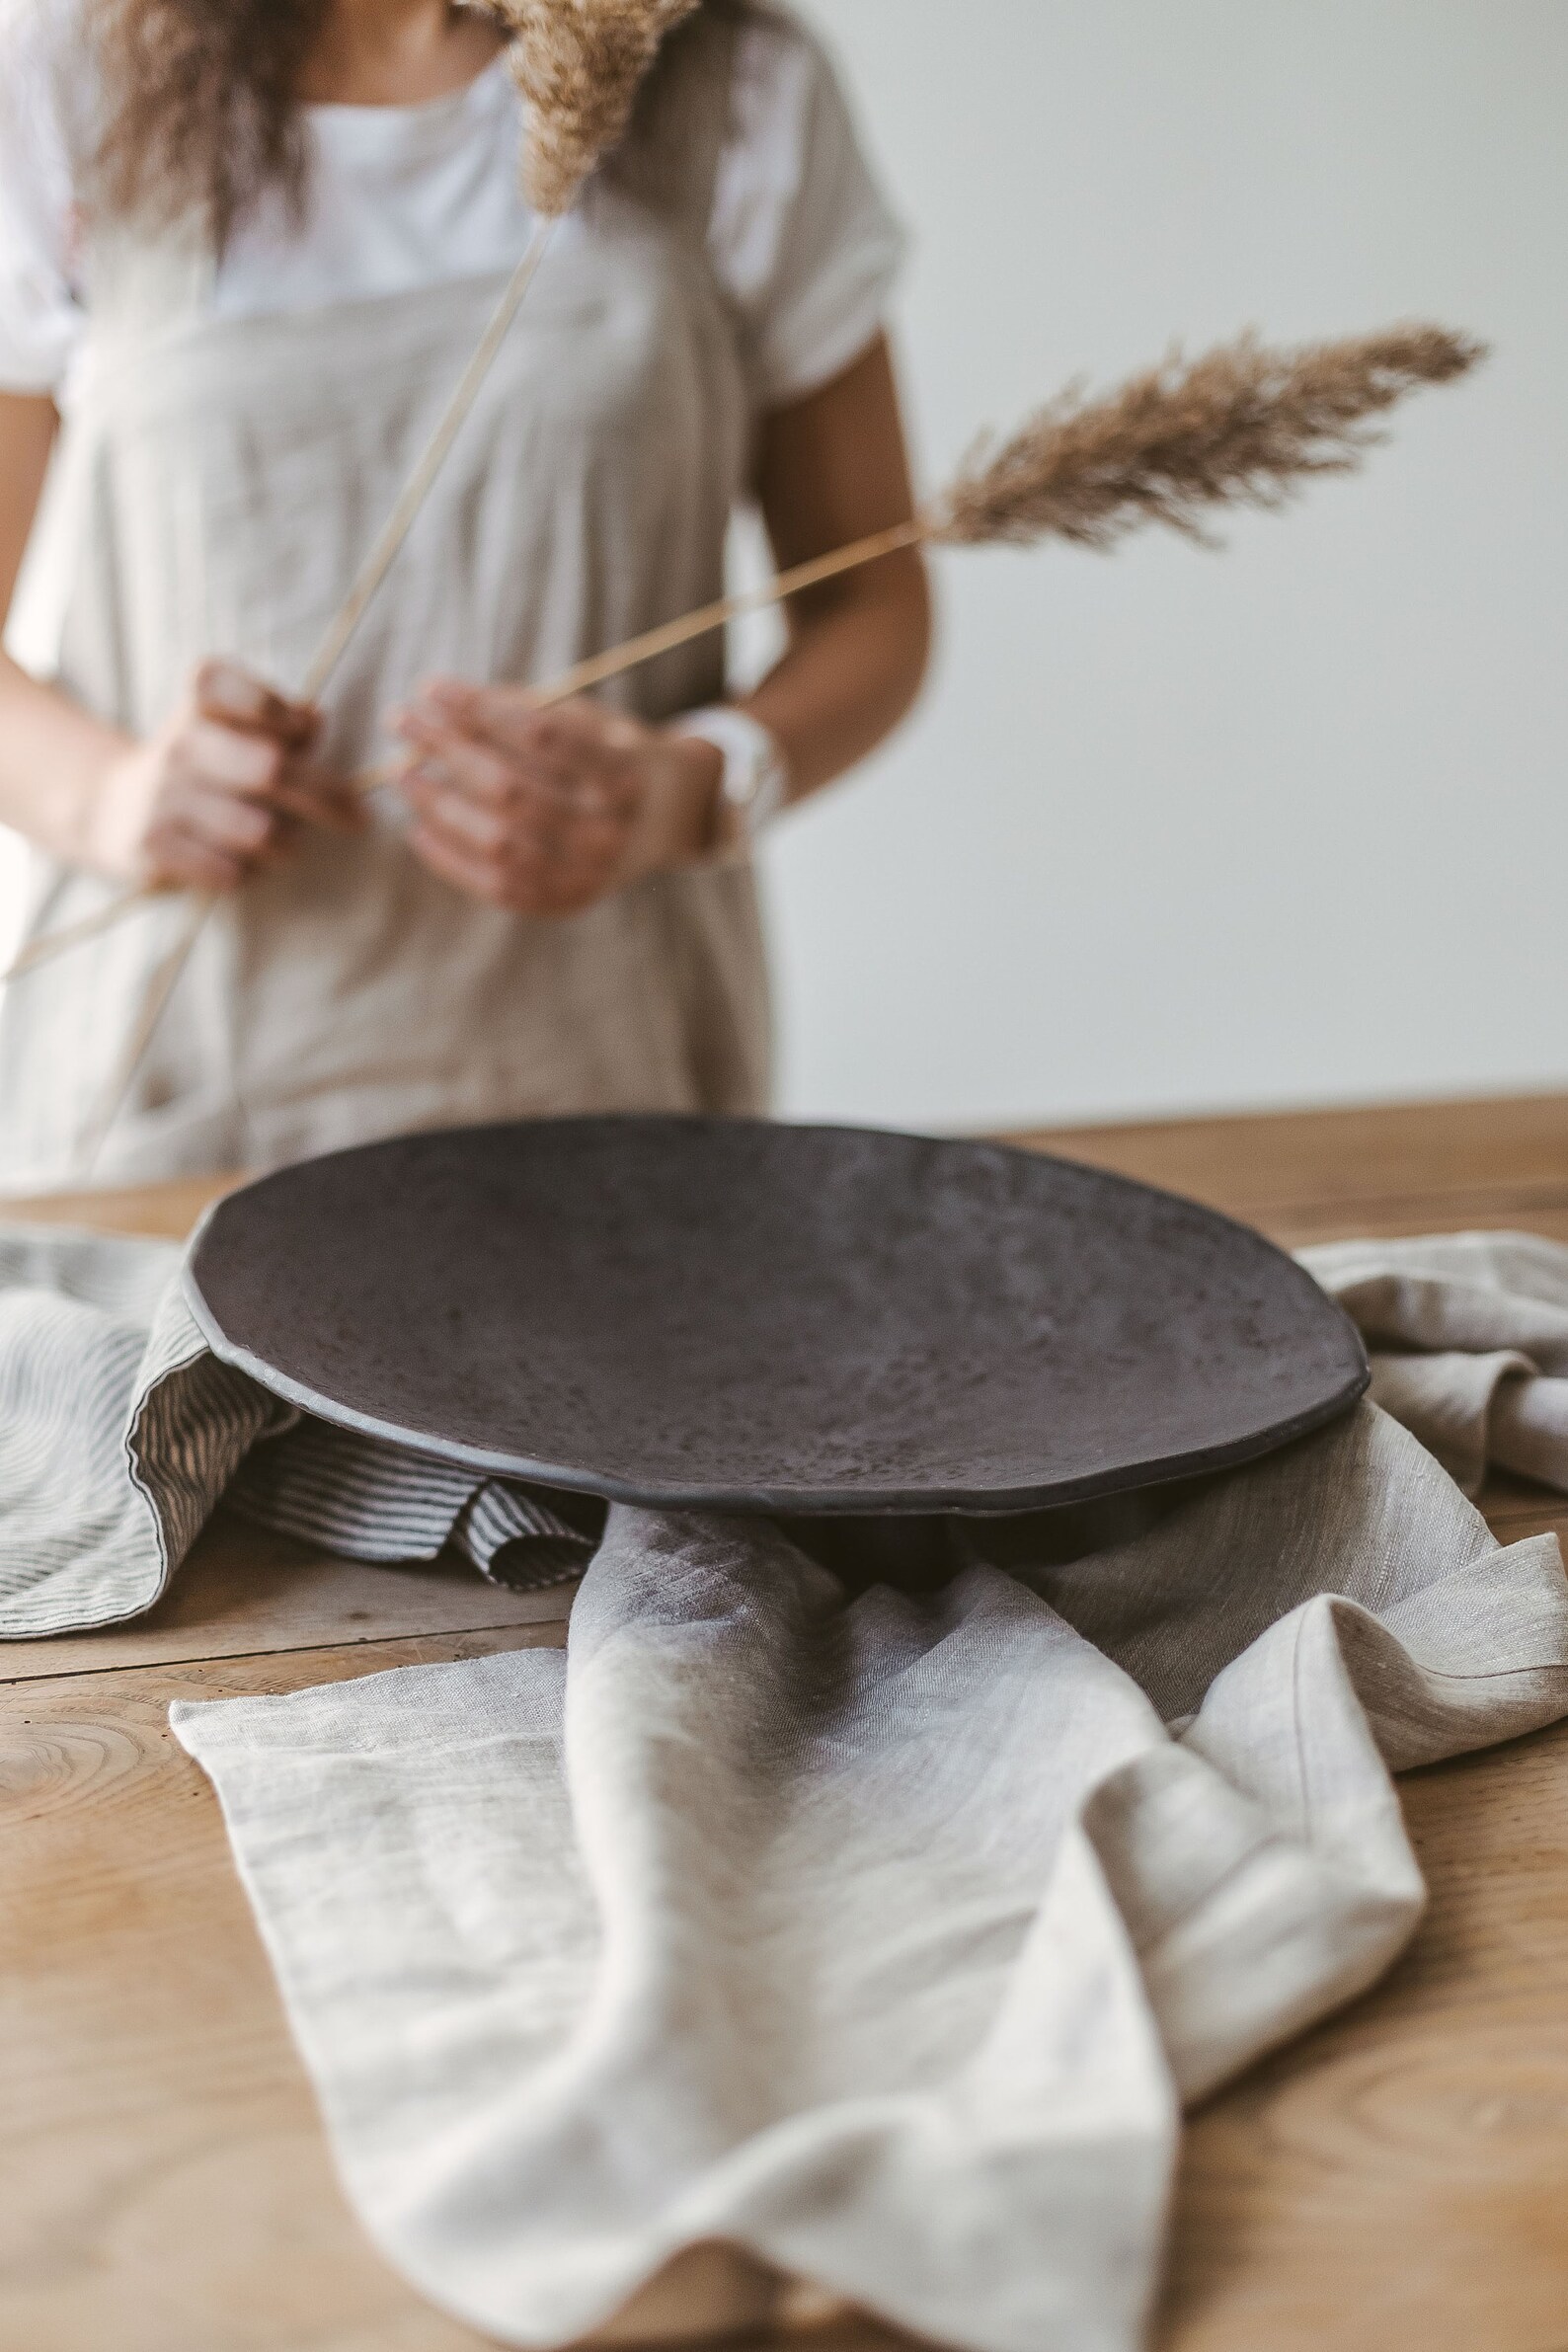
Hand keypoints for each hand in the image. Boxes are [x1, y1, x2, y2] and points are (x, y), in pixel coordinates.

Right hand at [88, 660, 364, 890]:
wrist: (113, 808)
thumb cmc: (202, 763)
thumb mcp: (234, 727)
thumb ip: (283, 722)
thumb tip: (316, 721)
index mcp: (200, 698)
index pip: (255, 698)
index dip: (289, 720)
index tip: (304, 740)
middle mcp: (179, 741)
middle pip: (273, 770)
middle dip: (328, 798)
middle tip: (359, 819)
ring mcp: (162, 795)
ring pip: (260, 830)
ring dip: (288, 845)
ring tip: (288, 846)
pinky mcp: (152, 846)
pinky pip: (231, 871)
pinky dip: (251, 873)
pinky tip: (245, 864)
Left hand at [393, 680, 723, 917]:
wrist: (669, 818)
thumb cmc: (613, 753)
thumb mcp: (588, 718)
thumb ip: (524, 709)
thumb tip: (440, 704)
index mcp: (626, 772)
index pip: (541, 735)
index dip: (479, 709)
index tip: (431, 687)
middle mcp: (613, 828)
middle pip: (512, 790)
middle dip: (447, 750)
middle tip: (402, 721)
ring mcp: (593, 873)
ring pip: (500, 843)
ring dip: (440, 806)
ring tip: (403, 773)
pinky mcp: (571, 901)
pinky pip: (500, 888)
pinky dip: (453, 861)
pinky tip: (420, 829)